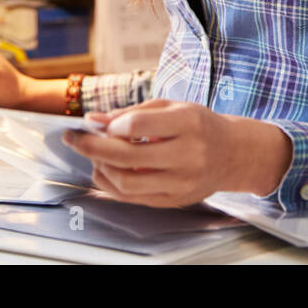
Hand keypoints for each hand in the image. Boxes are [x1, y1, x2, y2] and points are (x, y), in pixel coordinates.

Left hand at [62, 99, 292, 208]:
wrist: (233, 154)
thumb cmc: (199, 125)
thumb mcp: (172, 107)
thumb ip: (133, 112)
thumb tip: (94, 120)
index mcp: (188, 124)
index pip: (139, 124)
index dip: (113, 124)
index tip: (99, 122)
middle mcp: (188, 155)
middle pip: (129, 156)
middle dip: (93, 147)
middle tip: (74, 138)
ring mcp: (182, 182)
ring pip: (127, 182)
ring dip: (101, 168)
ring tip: (92, 154)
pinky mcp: (175, 200)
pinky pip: (134, 197)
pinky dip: (111, 185)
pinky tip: (104, 171)